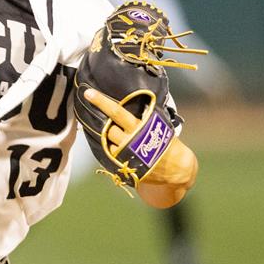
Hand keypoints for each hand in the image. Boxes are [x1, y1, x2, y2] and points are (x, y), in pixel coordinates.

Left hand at [82, 89, 196, 201]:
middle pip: (107, 128)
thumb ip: (145, 117)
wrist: (174, 170)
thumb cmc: (167, 144)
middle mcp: (129, 141)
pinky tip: (115, 144)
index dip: (102, 102)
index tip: (89, 93)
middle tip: (94, 109)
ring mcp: (124, 155)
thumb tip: (136, 102)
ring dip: (106, 136)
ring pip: (106, 142)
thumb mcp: (159, 126)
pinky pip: (109, 154)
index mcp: (139, 128)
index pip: (117, 112)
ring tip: (112, 132)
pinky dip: (110, 148)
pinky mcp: (121, 166)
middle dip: (100, 120)